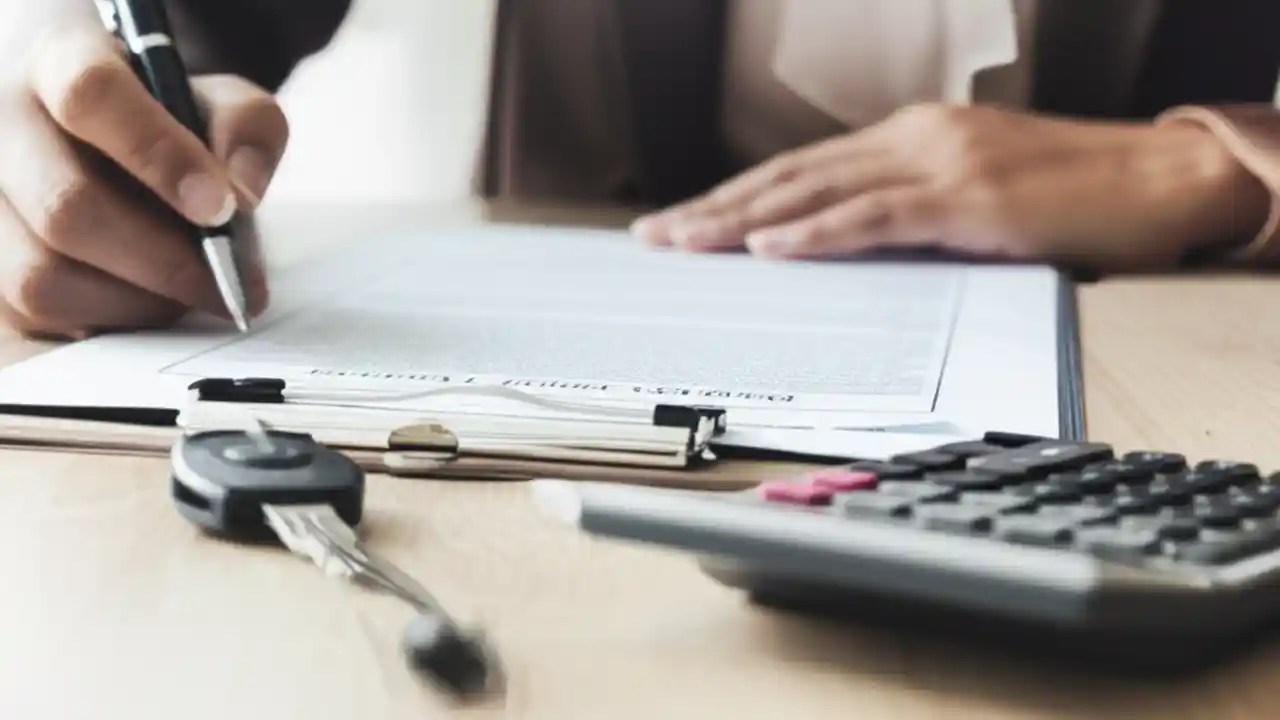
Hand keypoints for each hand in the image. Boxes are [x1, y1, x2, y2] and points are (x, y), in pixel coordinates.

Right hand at [0, 20, 287, 338]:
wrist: (88, 123)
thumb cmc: (160, 113)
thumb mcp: (215, 98)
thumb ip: (246, 128)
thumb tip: (241, 195)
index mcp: (58, 57)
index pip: (91, 96)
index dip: (160, 157)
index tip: (221, 208)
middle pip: (67, 206)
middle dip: (164, 261)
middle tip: (226, 283)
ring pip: (42, 274)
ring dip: (135, 301)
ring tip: (186, 290)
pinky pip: (35, 313)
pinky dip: (105, 319)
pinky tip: (146, 299)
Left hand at [632, 104, 1271, 269]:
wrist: (1156, 181)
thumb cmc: (1069, 193)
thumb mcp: (970, 196)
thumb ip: (906, 214)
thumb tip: (842, 250)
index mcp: (911, 138)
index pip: (802, 169)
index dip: (737, 195)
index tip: (687, 221)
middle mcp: (913, 139)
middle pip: (791, 174)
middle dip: (716, 208)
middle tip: (657, 235)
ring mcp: (939, 164)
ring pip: (817, 191)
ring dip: (742, 221)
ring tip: (685, 244)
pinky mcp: (967, 199)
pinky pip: (874, 218)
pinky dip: (816, 233)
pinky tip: (769, 247)